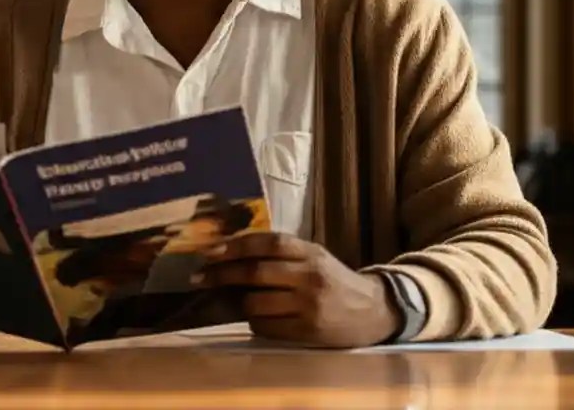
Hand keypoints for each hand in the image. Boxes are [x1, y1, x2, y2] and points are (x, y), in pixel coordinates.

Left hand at [195, 232, 399, 347]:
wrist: (373, 311)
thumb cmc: (334, 280)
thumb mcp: (314, 257)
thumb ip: (282, 253)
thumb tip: (230, 251)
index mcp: (310, 253)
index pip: (269, 243)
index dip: (236, 246)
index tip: (210, 251)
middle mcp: (310, 276)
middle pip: (257, 272)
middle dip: (223, 274)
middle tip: (200, 277)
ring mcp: (310, 305)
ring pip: (257, 303)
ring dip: (238, 303)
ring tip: (233, 300)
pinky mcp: (308, 331)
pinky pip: (267, 327)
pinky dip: (254, 322)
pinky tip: (255, 318)